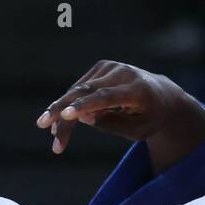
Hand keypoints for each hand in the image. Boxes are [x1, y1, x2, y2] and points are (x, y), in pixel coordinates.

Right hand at [36, 60, 204, 166]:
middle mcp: (122, 73)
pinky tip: (61, 121)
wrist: (162, 94)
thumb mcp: (138, 131)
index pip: (106, 97)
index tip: (66, 115)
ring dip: (62, 111)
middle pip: (85, 92)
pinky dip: (69, 104)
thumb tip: (82, 117)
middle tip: (42, 124)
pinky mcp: (101, 67)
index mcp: (137, 90)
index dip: (84, 106)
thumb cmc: (151, 118)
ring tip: (54, 137)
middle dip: (61, 109)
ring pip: (78, 90)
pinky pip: (80, 88)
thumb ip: (112, 125)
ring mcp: (110, 67)